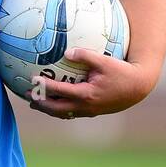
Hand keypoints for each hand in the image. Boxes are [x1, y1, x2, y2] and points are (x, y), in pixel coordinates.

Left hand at [28, 47, 156, 118]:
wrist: (138, 88)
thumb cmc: (122, 71)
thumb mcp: (105, 61)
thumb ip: (86, 55)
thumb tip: (67, 52)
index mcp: (86, 94)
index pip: (60, 92)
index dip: (45, 87)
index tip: (33, 80)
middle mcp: (85, 106)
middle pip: (56, 109)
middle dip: (40, 103)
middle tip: (27, 95)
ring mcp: (89, 111)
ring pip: (63, 114)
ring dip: (48, 109)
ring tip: (35, 103)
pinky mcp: (93, 112)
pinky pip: (71, 113)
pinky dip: (60, 110)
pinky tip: (55, 104)